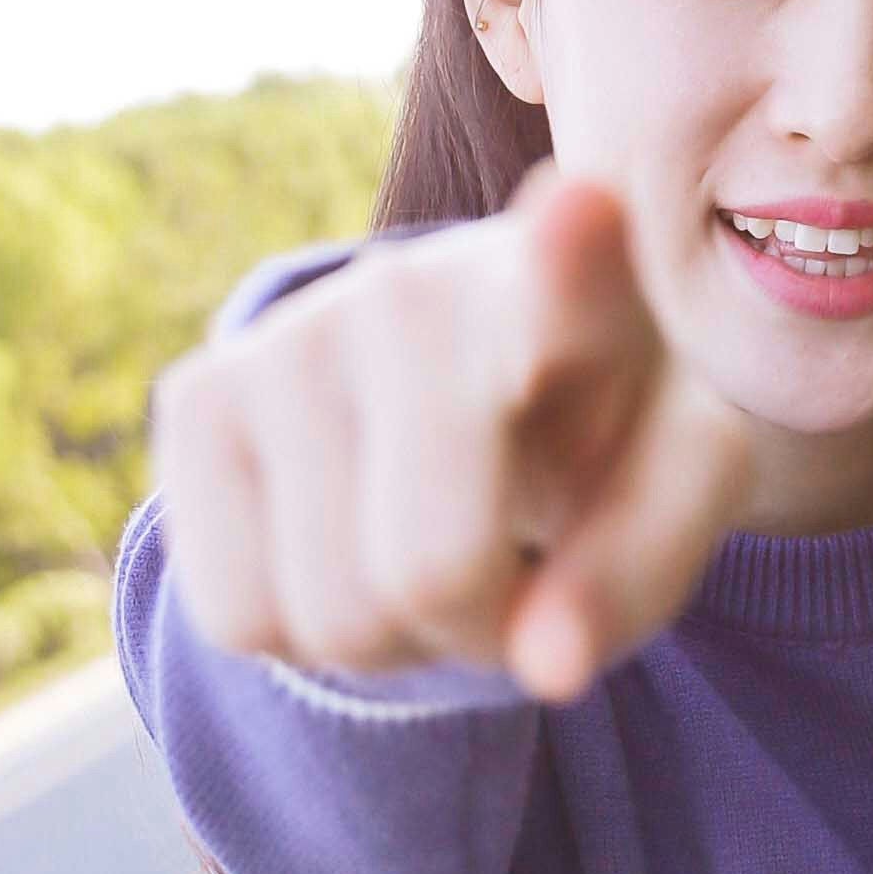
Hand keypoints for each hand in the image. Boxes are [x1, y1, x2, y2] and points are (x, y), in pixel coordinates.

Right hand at [150, 167, 756, 705]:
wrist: (486, 386)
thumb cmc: (600, 437)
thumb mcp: (676, 491)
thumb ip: (639, 568)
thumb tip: (549, 667)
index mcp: (580, 292)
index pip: (568, 273)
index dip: (572, 252)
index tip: (587, 206)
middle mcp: (415, 288)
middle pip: (431, 572)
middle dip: (478, 625)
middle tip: (511, 563)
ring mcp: (289, 333)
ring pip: (329, 618)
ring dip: (393, 638)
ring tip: (430, 540)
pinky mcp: (196, 395)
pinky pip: (234, 614)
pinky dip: (299, 632)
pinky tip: (345, 543)